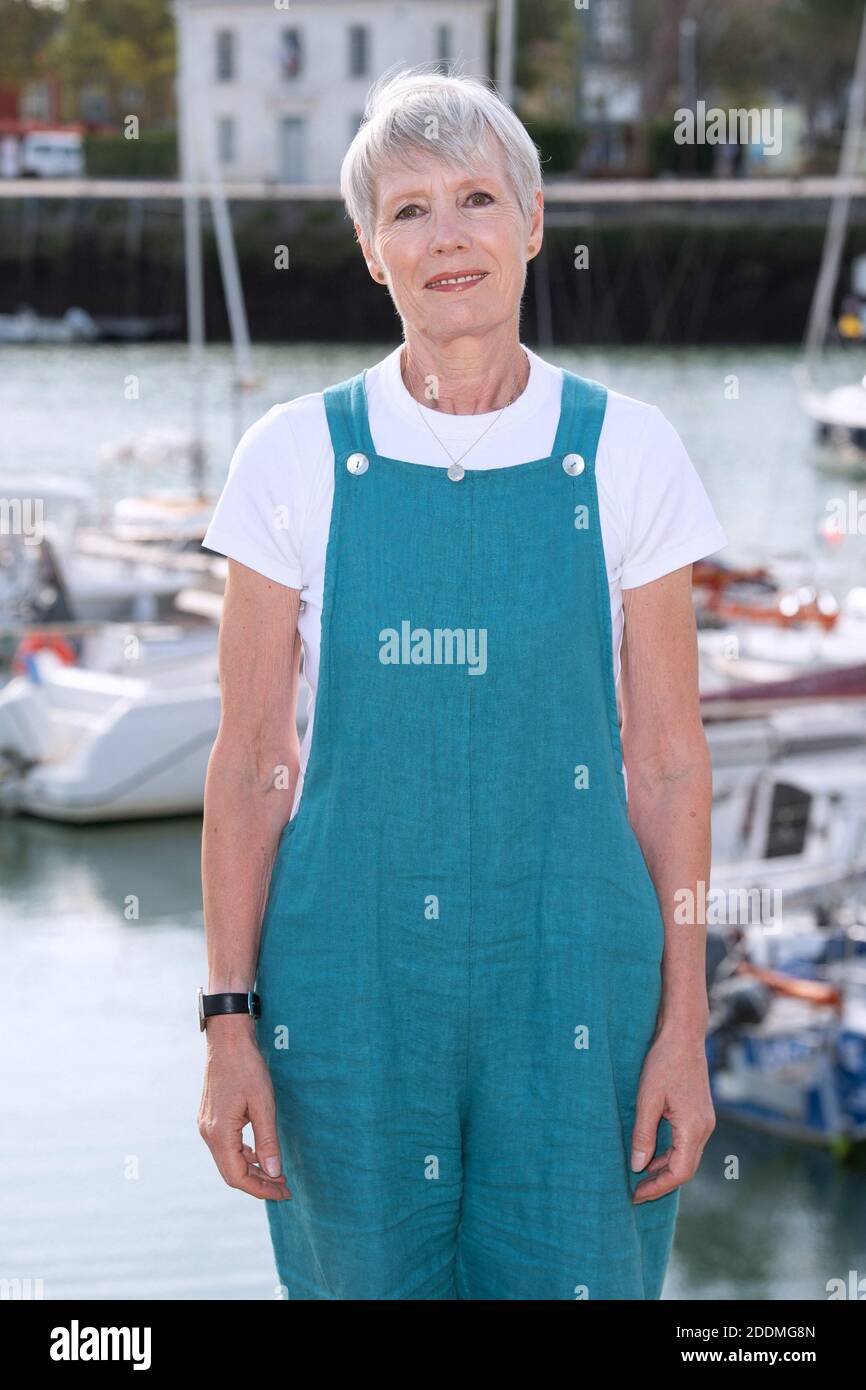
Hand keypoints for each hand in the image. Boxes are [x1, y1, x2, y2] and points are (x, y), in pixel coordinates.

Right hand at [198, 1023, 290, 1200]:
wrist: (227, 1039)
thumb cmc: (246, 1068)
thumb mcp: (263, 1104)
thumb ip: (268, 1141)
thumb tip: (274, 1173)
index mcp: (219, 1133)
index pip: (237, 1176)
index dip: (261, 1189)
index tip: (284, 1193)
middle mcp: (208, 1133)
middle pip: (231, 1172)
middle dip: (258, 1183)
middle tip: (284, 1188)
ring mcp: (207, 1125)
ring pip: (228, 1160)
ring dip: (252, 1169)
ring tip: (277, 1173)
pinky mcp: (210, 1118)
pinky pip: (227, 1146)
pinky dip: (244, 1155)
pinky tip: (261, 1154)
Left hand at [630, 1030, 714, 1203]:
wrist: (683, 1036)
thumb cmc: (664, 1062)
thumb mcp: (647, 1100)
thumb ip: (643, 1135)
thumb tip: (638, 1167)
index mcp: (694, 1128)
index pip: (679, 1172)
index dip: (657, 1187)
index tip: (636, 1194)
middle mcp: (704, 1129)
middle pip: (685, 1169)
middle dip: (661, 1182)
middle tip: (635, 1191)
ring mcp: (705, 1122)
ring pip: (686, 1157)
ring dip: (665, 1168)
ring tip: (640, 1176)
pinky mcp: (700, 1114)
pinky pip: (687, 1144)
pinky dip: (670, 1154)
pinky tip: (652, 1154)